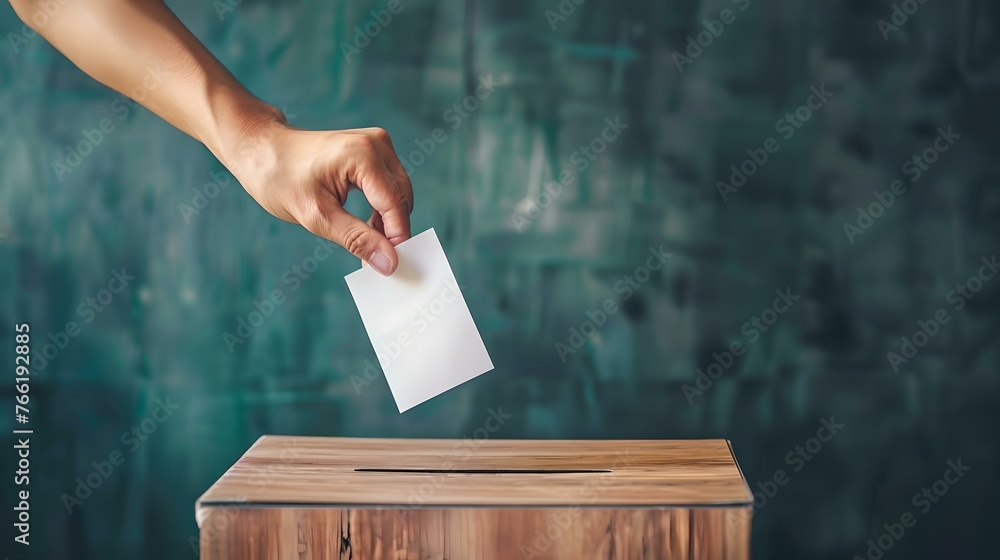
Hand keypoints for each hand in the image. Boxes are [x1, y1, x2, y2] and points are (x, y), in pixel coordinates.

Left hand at [225, 117, 413, 275]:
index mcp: (362, 155)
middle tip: (377, 262)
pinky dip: (382, 209)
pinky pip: (390, 186)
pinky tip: (366, 227)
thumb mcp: (316, 216)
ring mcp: (377, 144)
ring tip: (367, 245)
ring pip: (399, 194)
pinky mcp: (373, 150)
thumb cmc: (280, 178)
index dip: (397, 239)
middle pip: (402, 199)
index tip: (392, 267)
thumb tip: (389, 262)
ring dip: (388, 222)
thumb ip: (357, 239)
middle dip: (393, 232)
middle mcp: (376, 144)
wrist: (262, 150)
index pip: (395, 205)